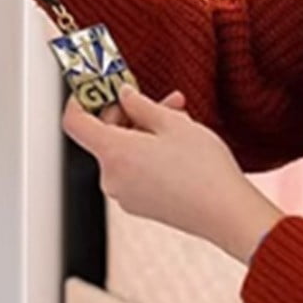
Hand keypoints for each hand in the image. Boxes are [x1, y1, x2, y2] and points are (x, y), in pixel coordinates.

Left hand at [63, 83, 282, 263]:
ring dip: (145, 129)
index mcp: (113, 155)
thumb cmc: (203, 170)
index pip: (74, 123)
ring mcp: (126, 195)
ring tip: (179, 115)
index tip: (98, 86)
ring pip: (123, 150)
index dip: (80, 100)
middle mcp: (112, 179)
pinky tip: (178, 141)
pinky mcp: (142, 205)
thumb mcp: (172, 122)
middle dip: (128, 111)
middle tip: (158, 97)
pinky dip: (148, 150)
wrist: (228, 215)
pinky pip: (134, 168)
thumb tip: (124, 96)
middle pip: (103, 134)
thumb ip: (139, 104)